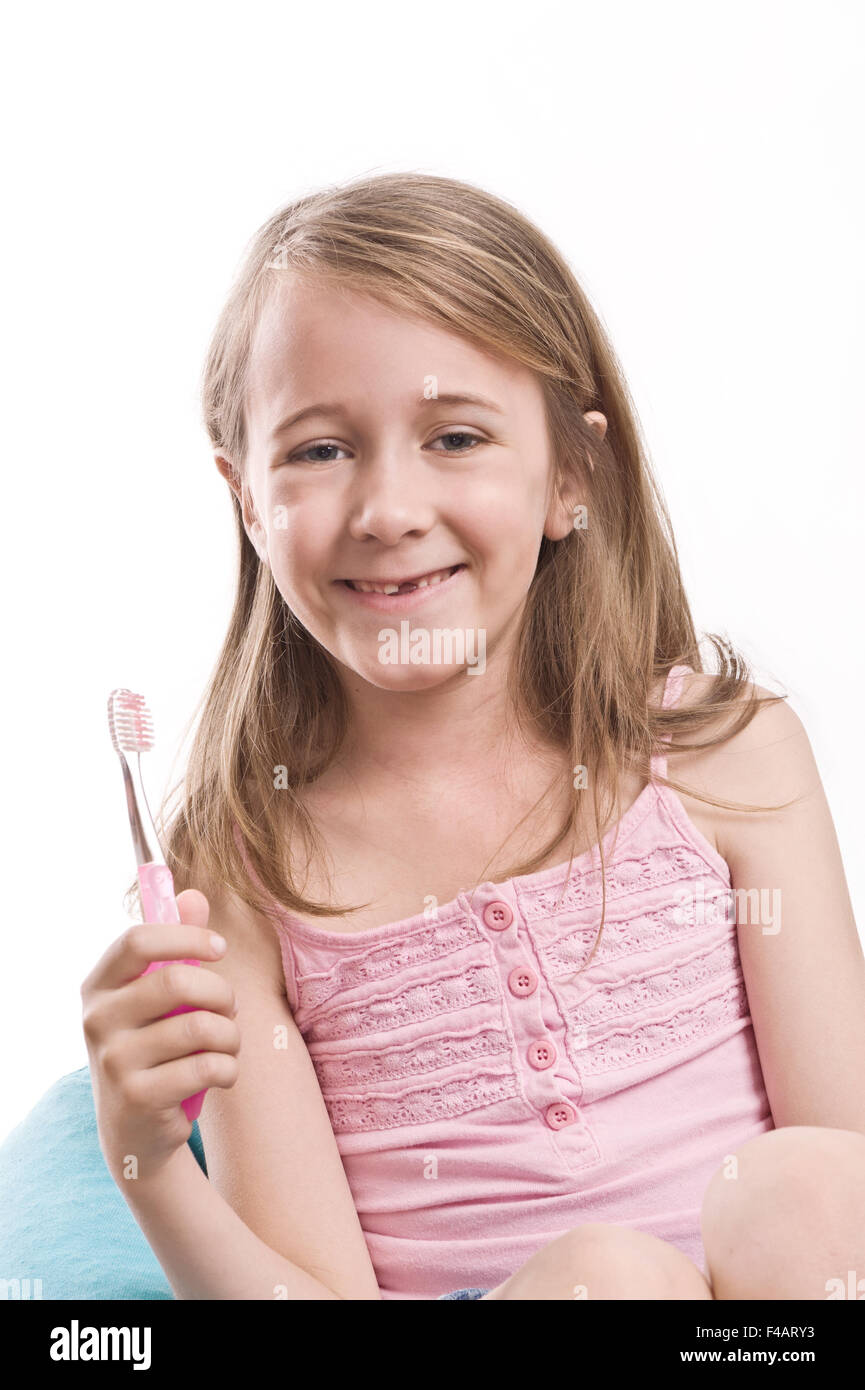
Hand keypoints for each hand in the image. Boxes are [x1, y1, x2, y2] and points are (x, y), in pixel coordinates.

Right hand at [80, 889, 240, 1183]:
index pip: (137, 939)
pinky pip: (208, 1066)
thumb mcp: (156, 998)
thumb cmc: (155, 1048)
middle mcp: (97, 1020)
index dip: (185, 936)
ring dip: (231, 1036)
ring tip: (227, 1045)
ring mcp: (114, 1061)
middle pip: (177, 981)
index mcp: (99, 986)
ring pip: (200, 1027)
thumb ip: (175, 945)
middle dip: (222, 993)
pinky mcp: (138, 1098)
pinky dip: (228, 1068)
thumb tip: (194, 896)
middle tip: (230, 1009)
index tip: (219, 949)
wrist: (137, 1130)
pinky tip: (220, 1074)